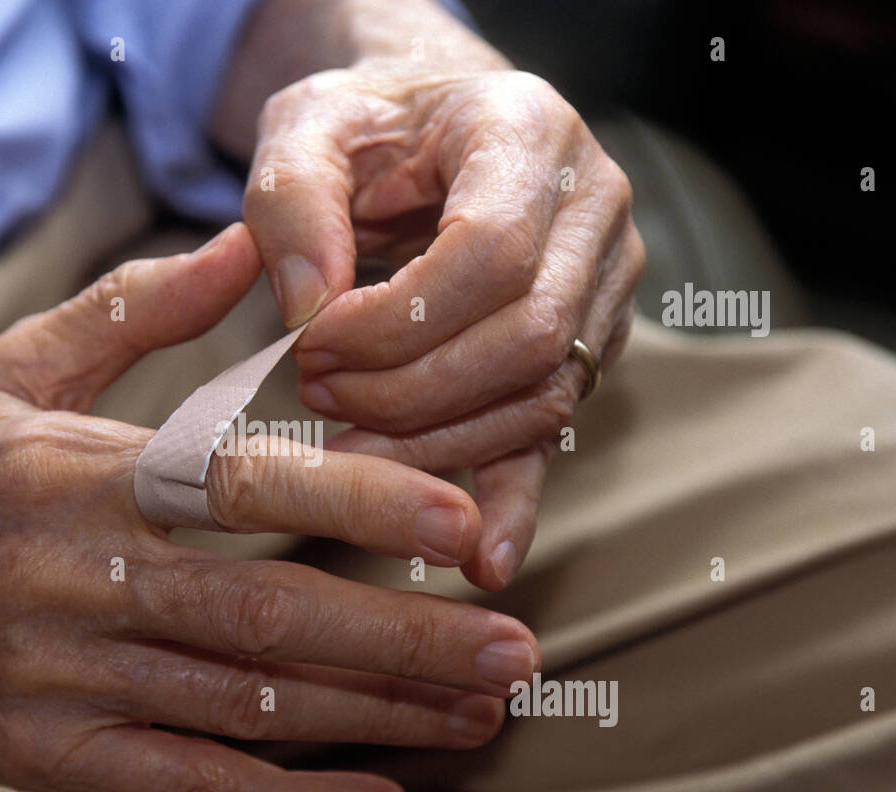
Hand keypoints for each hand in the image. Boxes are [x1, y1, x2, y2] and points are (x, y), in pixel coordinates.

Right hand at [0, 224, 537, 791]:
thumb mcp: (11, 366)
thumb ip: (134, 308)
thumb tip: (247, 242)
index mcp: (77, 474)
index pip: (238, 489)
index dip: (358, 504)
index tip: (463, 523)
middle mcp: (73, 583)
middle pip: (266, 621)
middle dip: (405, 641)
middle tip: (513, 648)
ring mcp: (60, 682)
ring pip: (244, 712)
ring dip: (374, 720)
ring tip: (475, 716)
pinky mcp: (46, 757)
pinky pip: (185, 790)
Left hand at [242, 54, 645, 590]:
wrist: (430, 130)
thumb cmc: (368, 126)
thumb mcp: (307, 125)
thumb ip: (292, 200)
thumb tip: (311, 311)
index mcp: (531, 134)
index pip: (489, 255)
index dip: (397, 323)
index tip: (310, 346)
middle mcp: (594, 212)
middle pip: (525, 339)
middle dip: (409, 391)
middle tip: (317, 395)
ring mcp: (603, 286)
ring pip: (541, 398)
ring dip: (435, 444)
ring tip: (345, 448)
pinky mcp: (584, 348)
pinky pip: (552, 433)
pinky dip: (512, 500)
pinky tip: (483, 561)